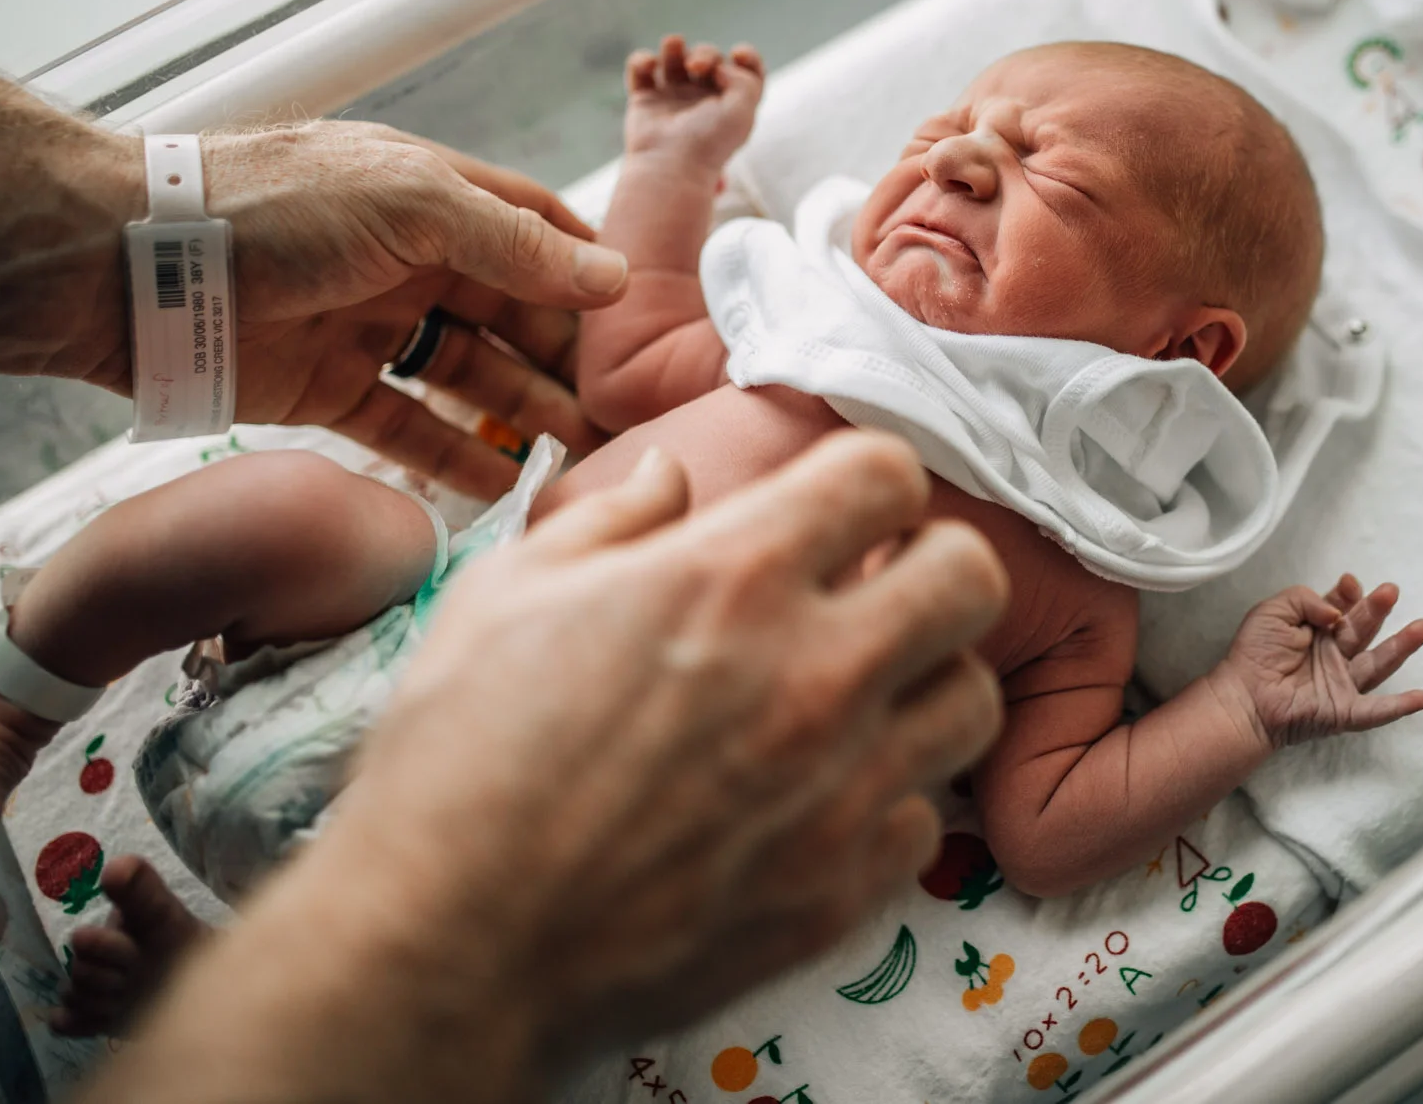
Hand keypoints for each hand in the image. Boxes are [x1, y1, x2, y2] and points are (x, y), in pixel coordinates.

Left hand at [0, 78, 621, 492]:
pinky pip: (410, 428)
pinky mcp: (332, 389)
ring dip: (523, 409)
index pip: (533, 229)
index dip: (586, 269)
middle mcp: (409, 259)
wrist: (136, 266)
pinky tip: (504, 483)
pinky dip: (456, 456)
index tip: (637, 319)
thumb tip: (612, 277)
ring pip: (469, 372)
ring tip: (576, 452)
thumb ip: (514, 246)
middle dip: (565, 356)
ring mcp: (372, 325)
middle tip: (619, 408)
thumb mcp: (412, 205)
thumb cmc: (276, 208)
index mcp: (432, 197)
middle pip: (511, 310)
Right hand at [108, 431, 1006, 1101]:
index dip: (869, 479)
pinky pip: (926, 817)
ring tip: (861, 693)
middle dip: (932, 565)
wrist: (448, 948)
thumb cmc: (456, 762)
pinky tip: (823, 795)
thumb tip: (672, 476)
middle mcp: (813, 674)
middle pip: (973, 578)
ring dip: (925, 681)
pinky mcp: (842, 889)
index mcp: (731, 578)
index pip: (886, 474)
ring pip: (974, 699)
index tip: (841, 508)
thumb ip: (613, 521)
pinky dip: (889, 797)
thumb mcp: (508, 594)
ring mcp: (841, 788)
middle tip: (877, 588)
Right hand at [624, 35, 764, 166]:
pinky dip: (642, 59)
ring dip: (674, 46)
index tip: (737, 55)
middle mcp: (704, 99)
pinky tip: (650, 67)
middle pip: (708, 57)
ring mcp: (673, 98)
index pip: (745, 71)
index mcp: (732, 104)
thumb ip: (746, 76)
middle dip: (705, 54)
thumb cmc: (710, 140)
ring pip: (674, 56)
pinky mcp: (645, 100)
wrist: (670, 165)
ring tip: (673, 47)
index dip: (747, 56)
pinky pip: (640, 67)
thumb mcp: (744, 108)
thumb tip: (720, 66)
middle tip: (697, 68)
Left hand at [1213, 574, 1422, 747]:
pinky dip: (1400, 706)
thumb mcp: (1274, 611)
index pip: (1342, 609)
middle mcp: (1334, 655)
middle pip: (1363, 631)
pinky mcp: (1343, 710)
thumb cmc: (1254, 652)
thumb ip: (1305, 600)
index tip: (1350, 584)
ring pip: (1378, 664)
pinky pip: (1376, 711)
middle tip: (1391, 591)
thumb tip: (1335, 612)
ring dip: (1402, 647)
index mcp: (1318, 631)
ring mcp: (1342, 684)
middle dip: (1378, 610)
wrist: (1243, 695)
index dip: (1347, 595)